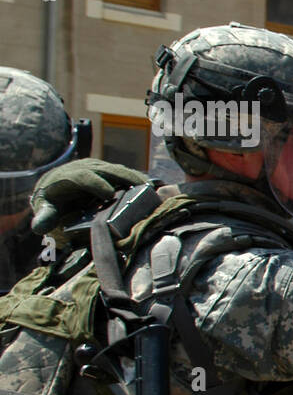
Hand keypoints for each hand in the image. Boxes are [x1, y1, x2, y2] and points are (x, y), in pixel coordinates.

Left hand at [30, 159, 150, 233]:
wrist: (56, 186)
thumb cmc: (53, 201)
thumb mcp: (46, 208)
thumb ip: (44, 216)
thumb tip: (39, 227)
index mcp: (68, 176)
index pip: (82, 176)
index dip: (95, 183)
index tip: (109, 194)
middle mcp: (85, 167)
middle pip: (106, 169)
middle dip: (123, 177)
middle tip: (140, 187)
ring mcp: (99, 167)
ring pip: (118, 169)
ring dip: (135, 177)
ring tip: (151, 187)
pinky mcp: (109, 171)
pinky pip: (124, 173)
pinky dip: (137, 179)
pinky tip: (151, 188)